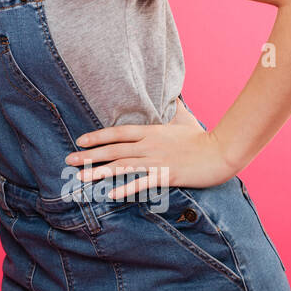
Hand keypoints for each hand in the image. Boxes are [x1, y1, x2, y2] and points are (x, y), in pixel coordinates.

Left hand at [62, 97, 236, 199]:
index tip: (80, 140)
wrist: (222, 151)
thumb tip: (172, 95)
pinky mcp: (167, 176)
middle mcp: (149, 145)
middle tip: (68, 160)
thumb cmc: (202, 137)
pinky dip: (126, 188)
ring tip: (81, 177)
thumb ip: (172, 109)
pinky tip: (111, 194)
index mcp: (151, 131)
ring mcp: (157, 161)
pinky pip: (142, 183)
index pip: (117, 132)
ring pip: (122, 166)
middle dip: (89, 155)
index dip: (97, 136)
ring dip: (100, 172)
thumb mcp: (183, 119)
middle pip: (114, 150)